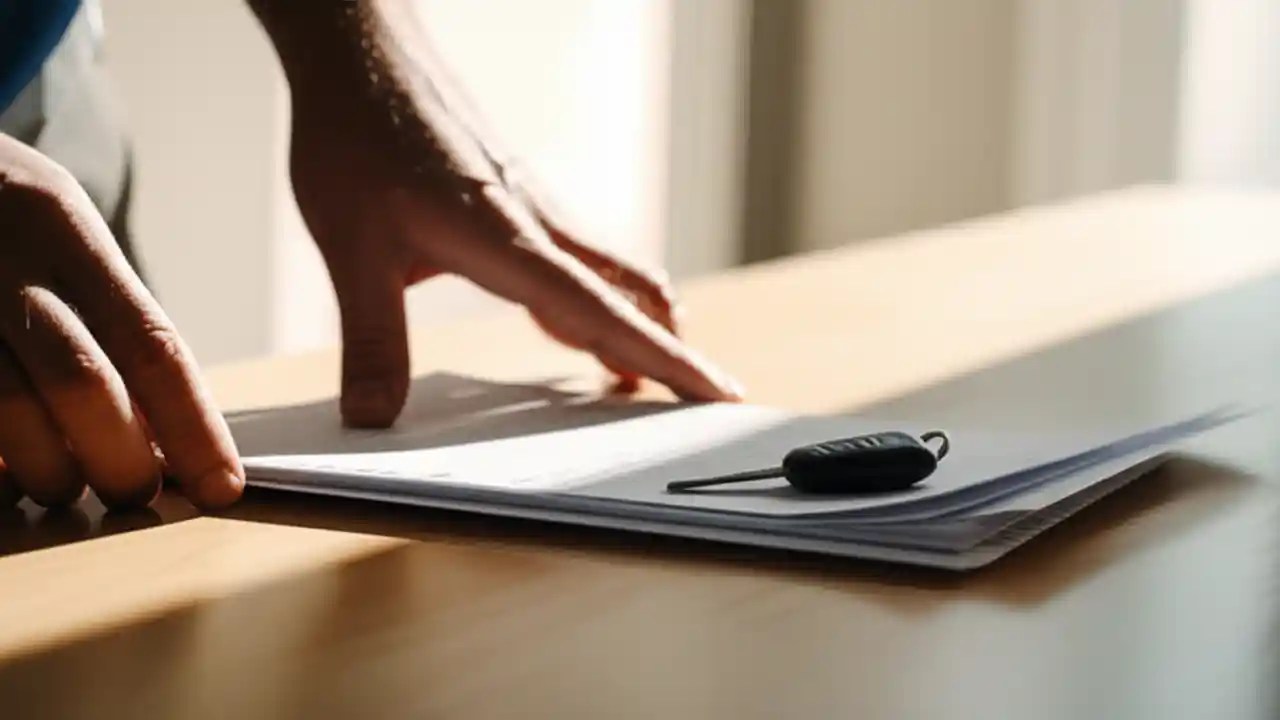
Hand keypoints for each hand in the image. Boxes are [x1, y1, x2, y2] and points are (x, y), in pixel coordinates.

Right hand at [0, 134, 242, 508]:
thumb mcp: (51, 230)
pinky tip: (8, 474)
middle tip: (136, 492)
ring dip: (51, 472)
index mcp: (59, 224)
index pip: (150, 342)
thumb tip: (167, 433)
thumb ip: (105, 316)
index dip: (194, 426)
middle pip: (81, 383)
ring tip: (64, 484)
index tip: (223, 487)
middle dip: (122, 460)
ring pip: (6, 414)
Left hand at [262, 0, 743, 427]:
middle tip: (699, 400)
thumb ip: (372, 339)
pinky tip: (570, 325)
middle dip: (671, 349)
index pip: (607, 315)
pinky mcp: (517, 202)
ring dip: (635, 326)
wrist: (363, 53)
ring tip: (635, 381)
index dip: (667, 360)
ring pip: (612, 275)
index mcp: (512, 241)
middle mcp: (539, 225)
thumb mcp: (353, 249)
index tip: (721, 391)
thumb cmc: (358, 135)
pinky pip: (580, 261)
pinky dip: (597, 303)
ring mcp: (534, 211)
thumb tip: (371, 416)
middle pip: (633, 294)